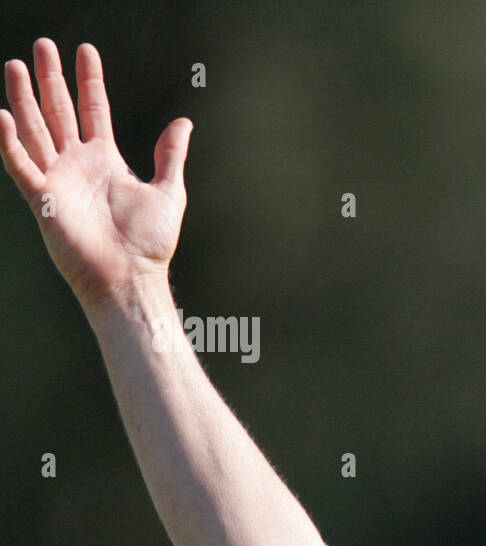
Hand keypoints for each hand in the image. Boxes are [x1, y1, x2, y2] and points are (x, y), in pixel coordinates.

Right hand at [0, 39, 191, 307]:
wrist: (132, 277)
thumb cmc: (150, 244)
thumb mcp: (169, 192)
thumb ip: (170, 155)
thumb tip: (183, 123)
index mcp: (106, 161)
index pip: (94, 110)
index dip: (89, 81)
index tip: (85, 51)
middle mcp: (78, 165)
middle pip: (58, 111)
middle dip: (50, 78)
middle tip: (42, 45)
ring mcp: (58, 179)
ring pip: (35, 129)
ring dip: (24, 99)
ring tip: (15, 66)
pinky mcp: (43, 199)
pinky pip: (20, 164)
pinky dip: (10, 141)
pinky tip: (3, 114)